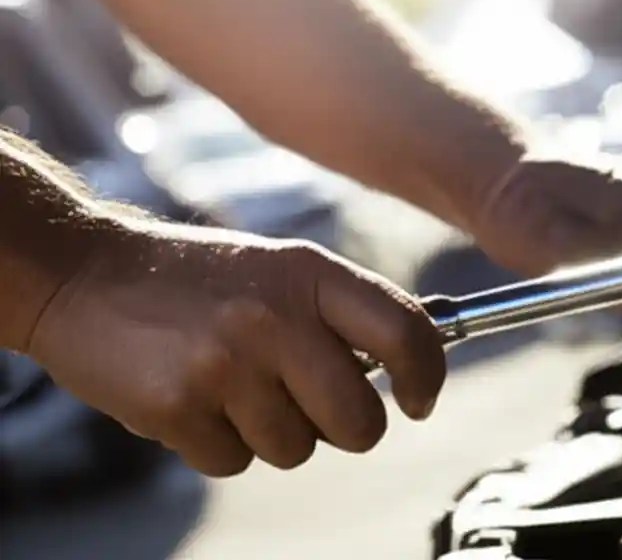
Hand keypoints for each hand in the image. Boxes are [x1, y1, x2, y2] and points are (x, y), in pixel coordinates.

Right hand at [22, 222, 444, 476]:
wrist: (84, 275)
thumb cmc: (200, 281)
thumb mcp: (280, 269)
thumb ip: (341, 314)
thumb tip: (410, 370)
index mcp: (309, 274)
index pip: (406, 331)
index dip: (427, 375)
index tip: (419, 399)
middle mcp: (274, 317)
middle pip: (359, 421)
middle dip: (344, 427)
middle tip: (310, 405)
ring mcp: (225, 364)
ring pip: (297, 450)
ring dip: (272, 433)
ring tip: (233, 386)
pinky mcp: (177, 406)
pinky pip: (234, 462)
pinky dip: (217, 444)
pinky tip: (194, 398)